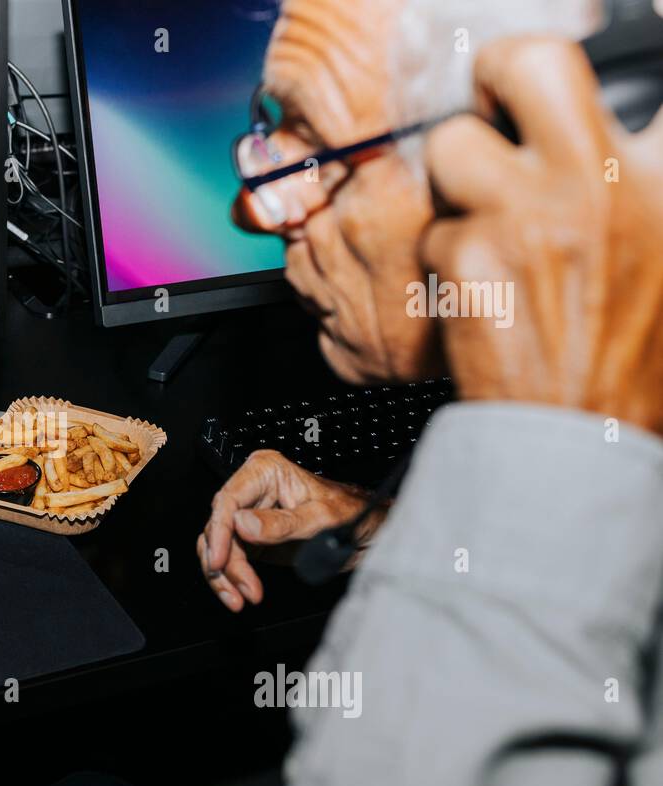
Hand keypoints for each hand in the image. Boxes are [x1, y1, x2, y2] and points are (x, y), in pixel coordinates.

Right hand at [197, 450, 384, 611]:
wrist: (371, 532)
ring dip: (224, 576)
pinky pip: (229, 560)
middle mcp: (253, 492)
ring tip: (240, 597)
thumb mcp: (323, 518)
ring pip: (217, 547)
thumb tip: (243, 524)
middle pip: (218, 527)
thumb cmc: (355, 513)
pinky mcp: (252, 541)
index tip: (220, 560)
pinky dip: (231, 579)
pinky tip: (241, 593)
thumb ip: (283, 523)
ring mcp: (250, 517)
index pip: (228, 500)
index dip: (219, 532)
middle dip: (224, 562)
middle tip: (239, 589)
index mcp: (266, 472)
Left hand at [421, 38, 662, 436]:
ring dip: (454, 178)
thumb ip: (647, 186)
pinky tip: (475, 287)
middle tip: (493, 100)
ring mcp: (528, 214)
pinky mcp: (468, 256)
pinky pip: (434, 225)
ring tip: (478, 216)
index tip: (600, 83)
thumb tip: (632, 140)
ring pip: (453, 145)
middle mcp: (599, 181)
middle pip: (534, 64)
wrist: (579, 435)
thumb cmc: (627, 354)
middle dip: (499, 73)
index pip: (656, 78)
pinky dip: (445, 254)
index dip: (634, 62)